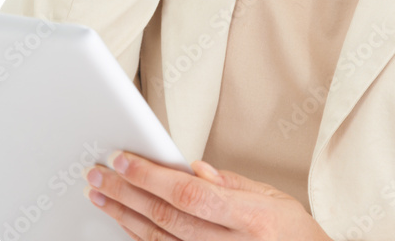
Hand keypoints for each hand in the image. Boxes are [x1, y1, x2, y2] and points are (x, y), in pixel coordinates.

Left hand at [83, 149, 332, 239]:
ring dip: (125, 217)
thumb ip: (231, 184)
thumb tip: (191, 169)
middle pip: (165, 218)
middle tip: (97, 175)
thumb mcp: (275, 198)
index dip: (150, 176)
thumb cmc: (297, 237)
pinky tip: (125, 226)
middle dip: (125, 193)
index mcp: (249, 219)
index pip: (187, 192)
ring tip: (101, 196)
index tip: (121, 160)